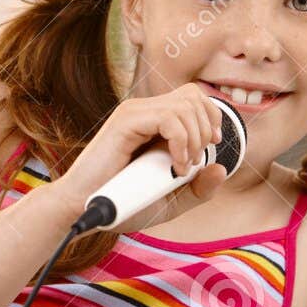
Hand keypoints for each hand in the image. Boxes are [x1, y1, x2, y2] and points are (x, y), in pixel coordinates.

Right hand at [52, 83, 228, 215]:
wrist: (86, 210)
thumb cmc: (122, 204)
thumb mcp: (171, 201)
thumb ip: (197, 189)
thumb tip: (221, 168)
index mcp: (154, 121)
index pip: (193, 97)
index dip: (211, 118)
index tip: (209, 147)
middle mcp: (144, 111)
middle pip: (194, 96)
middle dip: (206, 130)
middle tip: (193, 163)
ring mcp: (134, 113)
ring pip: (186, 106)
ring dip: (195, 140)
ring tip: (181, 168)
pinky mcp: (126, 121)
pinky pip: (170, 118)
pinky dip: (182, 142)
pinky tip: (175, 165)